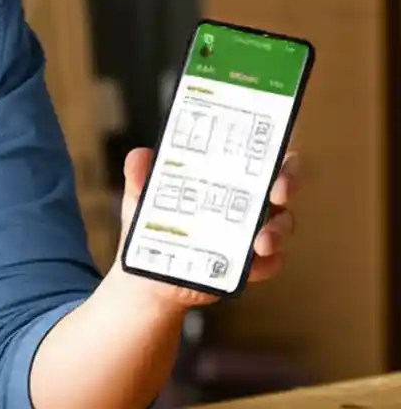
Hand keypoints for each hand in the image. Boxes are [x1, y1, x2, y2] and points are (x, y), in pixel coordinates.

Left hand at [109, 147, 299, 310]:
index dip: (272, 149)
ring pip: (282, 224)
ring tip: (261, 241)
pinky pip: (270, 263)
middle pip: (282, 184)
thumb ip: (141, 177)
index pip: (257, 155)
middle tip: (277, 192)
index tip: (272, 150)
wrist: (149, 275)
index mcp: (224, 177)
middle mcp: (247, 201)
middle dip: (287, 183)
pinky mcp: (251, 265)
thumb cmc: (152, 226)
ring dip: (277, 230)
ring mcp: (253, 233)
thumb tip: (139, 157)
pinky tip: (253, 267)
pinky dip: (265, 264)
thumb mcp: (142, 199)